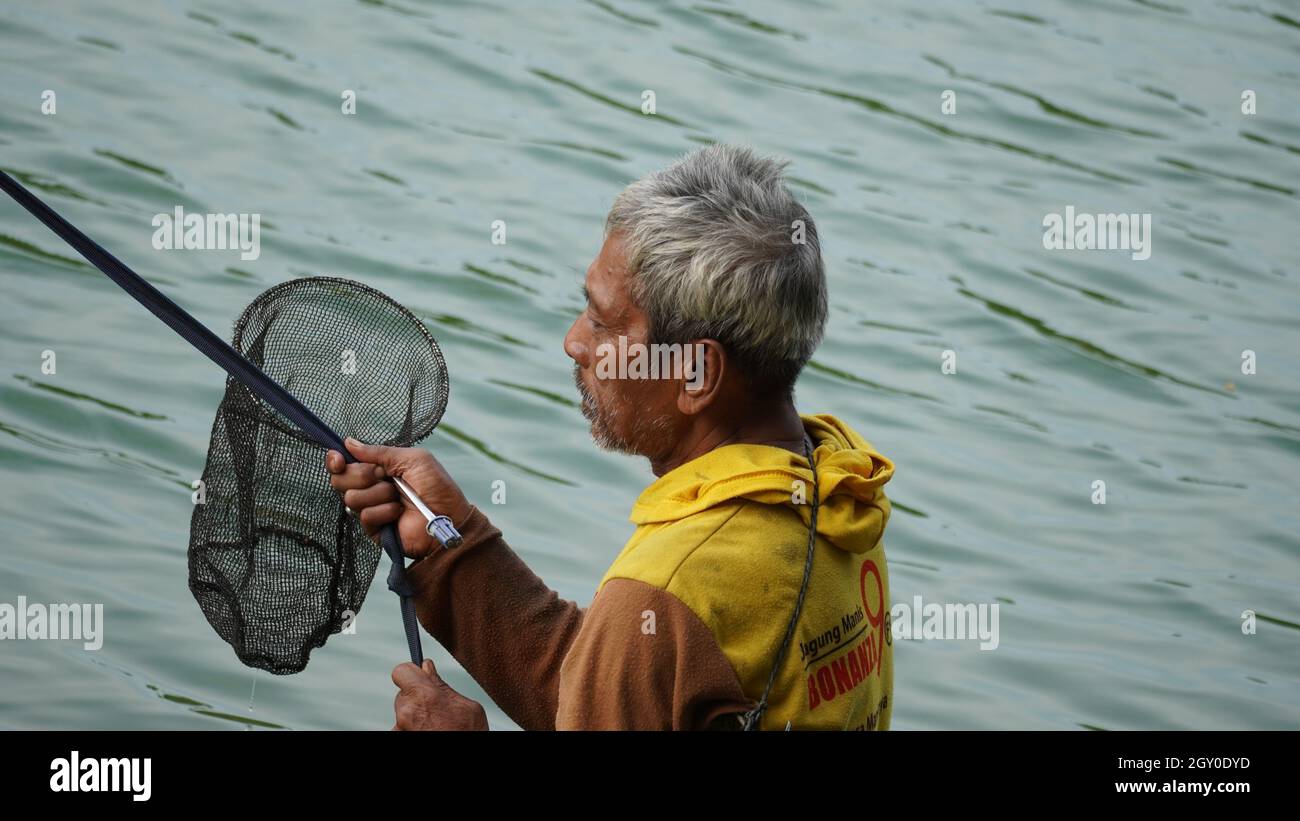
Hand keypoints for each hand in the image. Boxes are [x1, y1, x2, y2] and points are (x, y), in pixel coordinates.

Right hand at [325, 437, 471, 559]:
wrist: (450, 517)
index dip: (336, 460)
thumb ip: (380, 452)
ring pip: (351, 498)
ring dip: (378, 494)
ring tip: (398, 497)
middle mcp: (371, 488)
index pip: (344, 464)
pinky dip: (384, 511)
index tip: (338, 459)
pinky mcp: (374, 529)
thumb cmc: (437, 486)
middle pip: (340, 480)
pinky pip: (365, 515)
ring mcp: (372, 508)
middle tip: (383, 477)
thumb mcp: (413, 459)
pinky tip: (399, 512)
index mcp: (378, 469)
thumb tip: (349, 443)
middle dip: (361, 475)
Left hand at [392, 659, 487, 730]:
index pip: (401, 671)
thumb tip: (427, 668)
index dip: (411, 673)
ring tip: (435, 726)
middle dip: (417, 697)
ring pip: (403, 713)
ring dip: (415, 717)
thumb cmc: (468, 734)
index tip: (419, 676)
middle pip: (403, 693)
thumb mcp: (467, 707)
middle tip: (436, 708)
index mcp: (424, 696)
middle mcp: (407, 712)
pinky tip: (430, 732)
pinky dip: (414, 729)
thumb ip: (442, 685)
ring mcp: (400, 729)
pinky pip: (403, 728)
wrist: (466, 759)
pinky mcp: (399, 737)